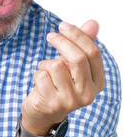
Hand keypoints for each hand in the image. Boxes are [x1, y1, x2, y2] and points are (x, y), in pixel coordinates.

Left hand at [21, 19, 105, 135]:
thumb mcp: (74, 64)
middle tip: (50, 36)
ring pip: (57, 66)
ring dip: (47, 63)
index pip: (93, 53)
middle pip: (78, 58)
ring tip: (46, 71)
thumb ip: (84, 44)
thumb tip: (93, 23)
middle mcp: (88, 94)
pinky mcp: (52, 103)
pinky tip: (41, 82)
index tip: (63, 26)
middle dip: (62, 42)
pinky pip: (42, 76)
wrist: (44, 113)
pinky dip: (38, 74)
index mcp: (98, 83)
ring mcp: (71, 101)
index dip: (78, 36)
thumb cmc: (61, 83)